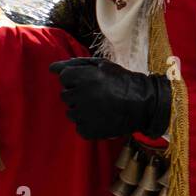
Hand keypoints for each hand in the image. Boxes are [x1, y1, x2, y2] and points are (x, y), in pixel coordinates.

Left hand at [49, 57, 171, 139]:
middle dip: (78, 94)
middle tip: (98, 95)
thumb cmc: (122, 81)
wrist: (145, 104)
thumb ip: (75, 64)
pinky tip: (103, 118)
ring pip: (71, 112)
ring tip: (101, 107)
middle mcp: (81, 95)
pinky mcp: (88, 131)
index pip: (64, 77)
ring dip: (82, 110)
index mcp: (84, 77)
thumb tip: (51, 68)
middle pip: (65, 95)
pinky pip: (79, 127)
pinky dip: (89, 124)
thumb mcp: (102, 66)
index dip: (77, 79)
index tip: (92, 82)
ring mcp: (84, 115)